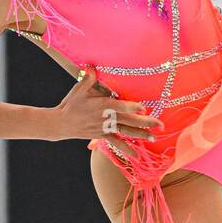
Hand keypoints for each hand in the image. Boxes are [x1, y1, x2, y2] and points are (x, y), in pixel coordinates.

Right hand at [49, 70, 163, 153]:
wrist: (61, 123)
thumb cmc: (71, 104)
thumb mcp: (79, 89)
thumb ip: (88, 78)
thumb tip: (91, 66)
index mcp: (102, 106)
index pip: (121, 106)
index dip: (133, 107)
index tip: (144, 108)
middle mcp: (106, 118)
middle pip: (129, 120)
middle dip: (146, 123)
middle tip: (160, 124)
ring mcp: (105, 128)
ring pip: (126, 132)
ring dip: (140, 135)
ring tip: (153, 137)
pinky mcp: (102, 135)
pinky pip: (116, 143)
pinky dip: (126, 149)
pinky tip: (136, 156)